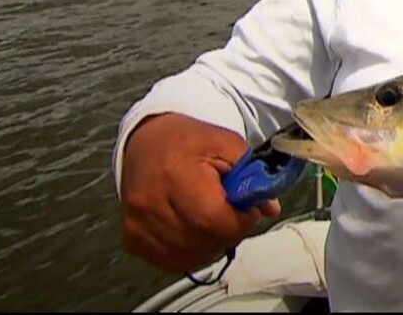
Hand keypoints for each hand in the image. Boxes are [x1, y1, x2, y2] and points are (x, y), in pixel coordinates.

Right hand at [120, 113, 279, 272]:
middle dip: (230, 231)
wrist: (147, 142)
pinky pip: (173, 261)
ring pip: (191, 256)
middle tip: (233, 212)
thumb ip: (253, 174)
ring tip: (214, 217)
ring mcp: (138, 225)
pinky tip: (198, 230)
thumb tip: (270, 208)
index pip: (213, 220)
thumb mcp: (227, 144)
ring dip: (213, 243)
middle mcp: (149, 204)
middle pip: (203, 240)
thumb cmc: (189, 141)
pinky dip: (193, 251)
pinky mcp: (132, 239)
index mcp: (174, 175)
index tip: (248, 209)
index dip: (240, 221)